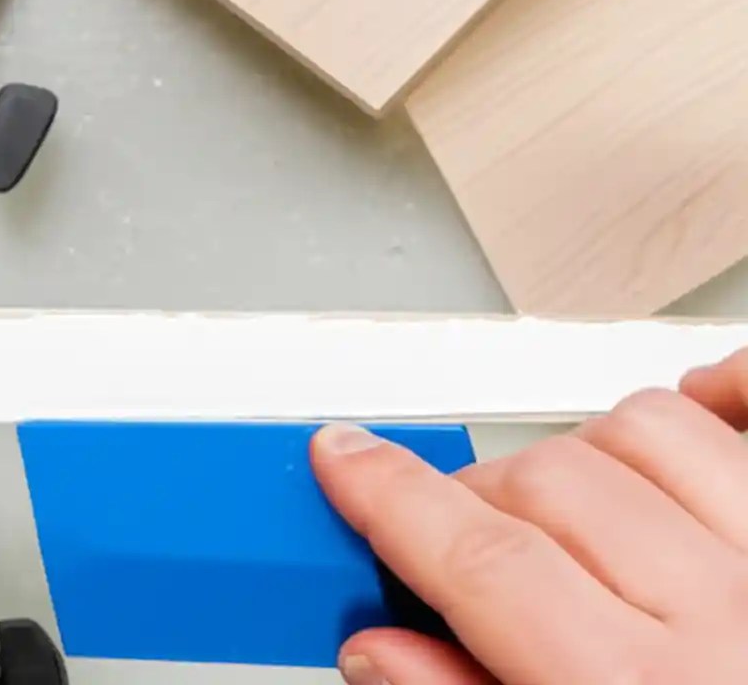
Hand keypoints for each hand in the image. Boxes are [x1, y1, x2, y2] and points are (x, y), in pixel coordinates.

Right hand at [312, 352, 747, 684]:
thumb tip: (378, 649)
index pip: (482, 560)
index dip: (390, 497)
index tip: (344, 458)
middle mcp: (730, 621)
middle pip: (548, 483)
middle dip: (471, 498)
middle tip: (450, 542)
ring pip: (646, 430)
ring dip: (575, 458)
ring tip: (561, 516)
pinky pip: (747, 421)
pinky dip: (706, 402)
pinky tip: (680, 418)